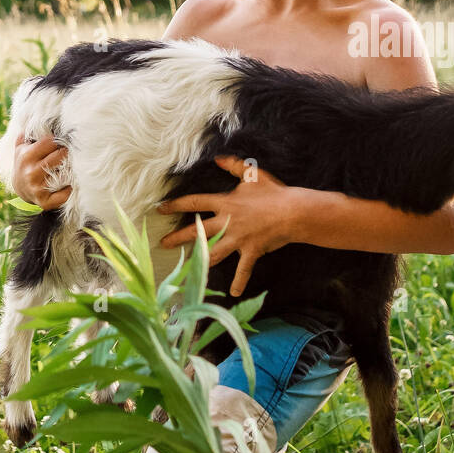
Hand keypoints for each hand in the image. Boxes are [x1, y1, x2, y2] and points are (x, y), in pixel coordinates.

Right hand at [13, 132, 71, 208]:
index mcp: (26, 156)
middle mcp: (31, 172)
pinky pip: (63, 196)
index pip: (50, 142)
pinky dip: (69, 190)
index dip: (59, 141)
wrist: (20, 188)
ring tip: (75, 166)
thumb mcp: (21, 147)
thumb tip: (34, 116)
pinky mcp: (44, 201)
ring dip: (71, 170)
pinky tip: (71, 185)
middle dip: (68, 153)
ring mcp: (37, 187)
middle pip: (59, 157)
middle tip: (74, 152)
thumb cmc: (25, 163)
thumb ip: (27, 134)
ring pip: (63, 175)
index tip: (64, 141)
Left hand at [156, 156, 301, 296]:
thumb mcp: (252, 174)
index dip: (175, 204)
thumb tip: (217, 158)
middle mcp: (227, 223)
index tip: (160, 208)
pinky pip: (243, 270)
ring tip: (186, 269)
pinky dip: (239, 282)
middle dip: (177, 237)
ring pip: (213, 253)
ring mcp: (238, 239)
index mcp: (225, 203)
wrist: (292, 211)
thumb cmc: (273, 191)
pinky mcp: (251, 251)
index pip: (195, 203)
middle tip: (163, 244)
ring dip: (200, 261)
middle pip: (196, 231)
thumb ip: (233, 165)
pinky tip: (233, 294)